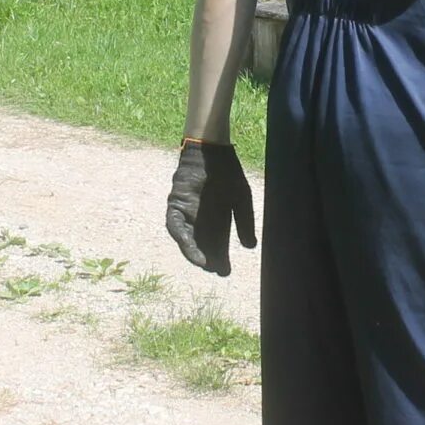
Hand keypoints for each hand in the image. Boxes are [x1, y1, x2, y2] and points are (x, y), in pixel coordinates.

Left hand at [166, 141, 255, 275]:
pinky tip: (188, 246)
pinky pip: (174, 224)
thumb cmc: (228, 174)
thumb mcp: (242, 200)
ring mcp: (186, 213)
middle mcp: (200, 220)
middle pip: (202, 245)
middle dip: (208, 258)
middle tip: (215, 270)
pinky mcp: (175, 204)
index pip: (217, 245)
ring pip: (187, 238)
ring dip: (193, 251)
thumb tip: (250, 247)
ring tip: (202, 263)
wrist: (212, 153)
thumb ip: (244, 223)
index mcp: (217, 221)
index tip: (225, 272)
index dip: (220, 259)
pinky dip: (181, 236)